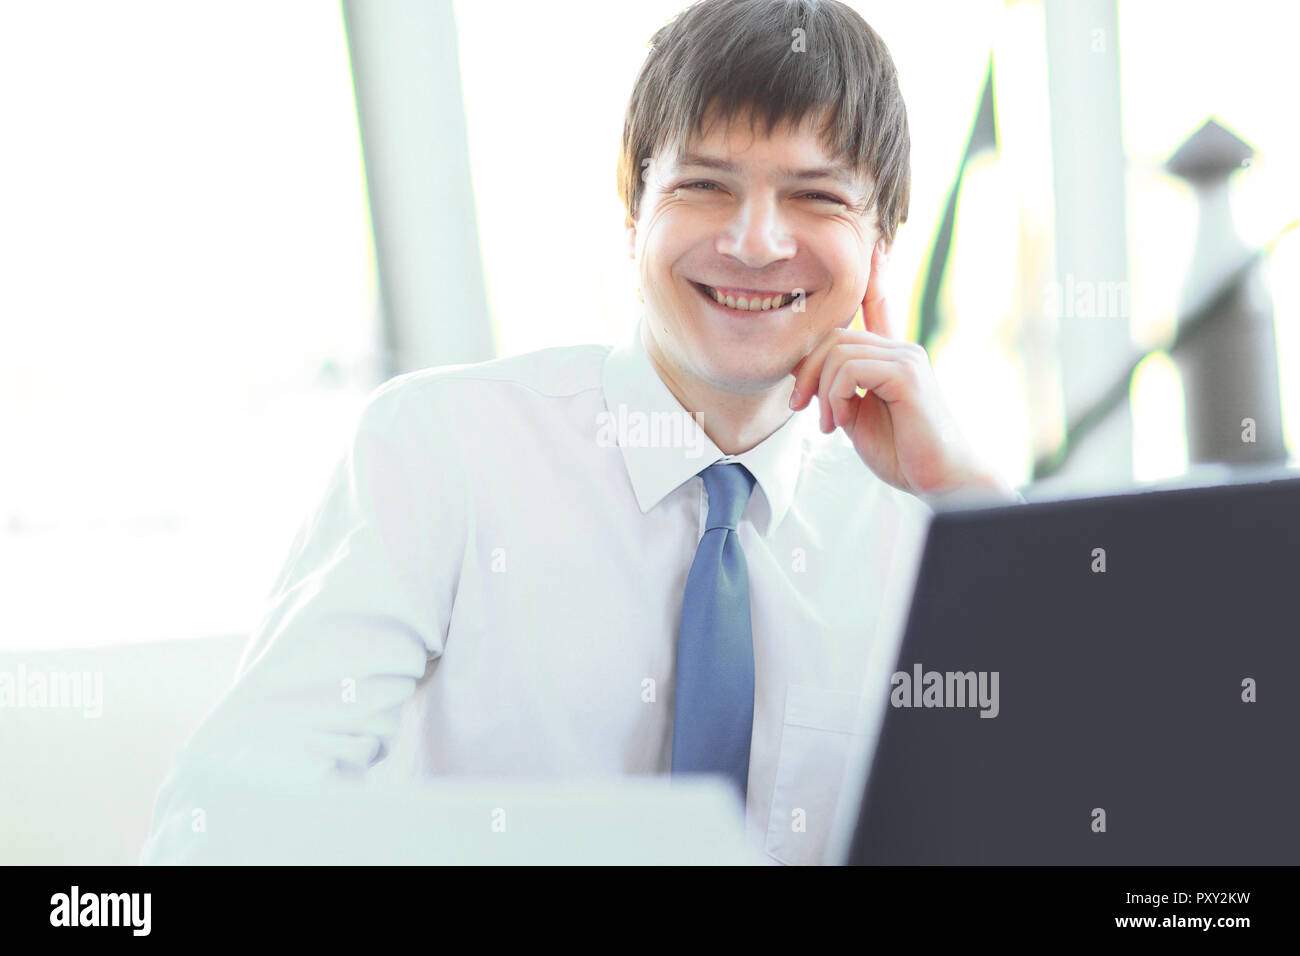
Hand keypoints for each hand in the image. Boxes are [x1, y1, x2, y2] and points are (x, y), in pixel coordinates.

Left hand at [788, 239, 1006, 499]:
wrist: (941, 480)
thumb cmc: (903, 453)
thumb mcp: (860, 416)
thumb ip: (840, 388)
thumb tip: (811, 374)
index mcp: (892, 357)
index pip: (878, 305)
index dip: (873, 276)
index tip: (875, 245)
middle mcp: (902, 348)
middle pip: (834, 336)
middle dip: (805, 372)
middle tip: (801, 407)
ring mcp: (907, 357)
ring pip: (836, 352)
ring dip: (820, 392)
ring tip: (829, 422)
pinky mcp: (907, 374)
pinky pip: (849, 370)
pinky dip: (835, 396)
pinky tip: (842, 421)